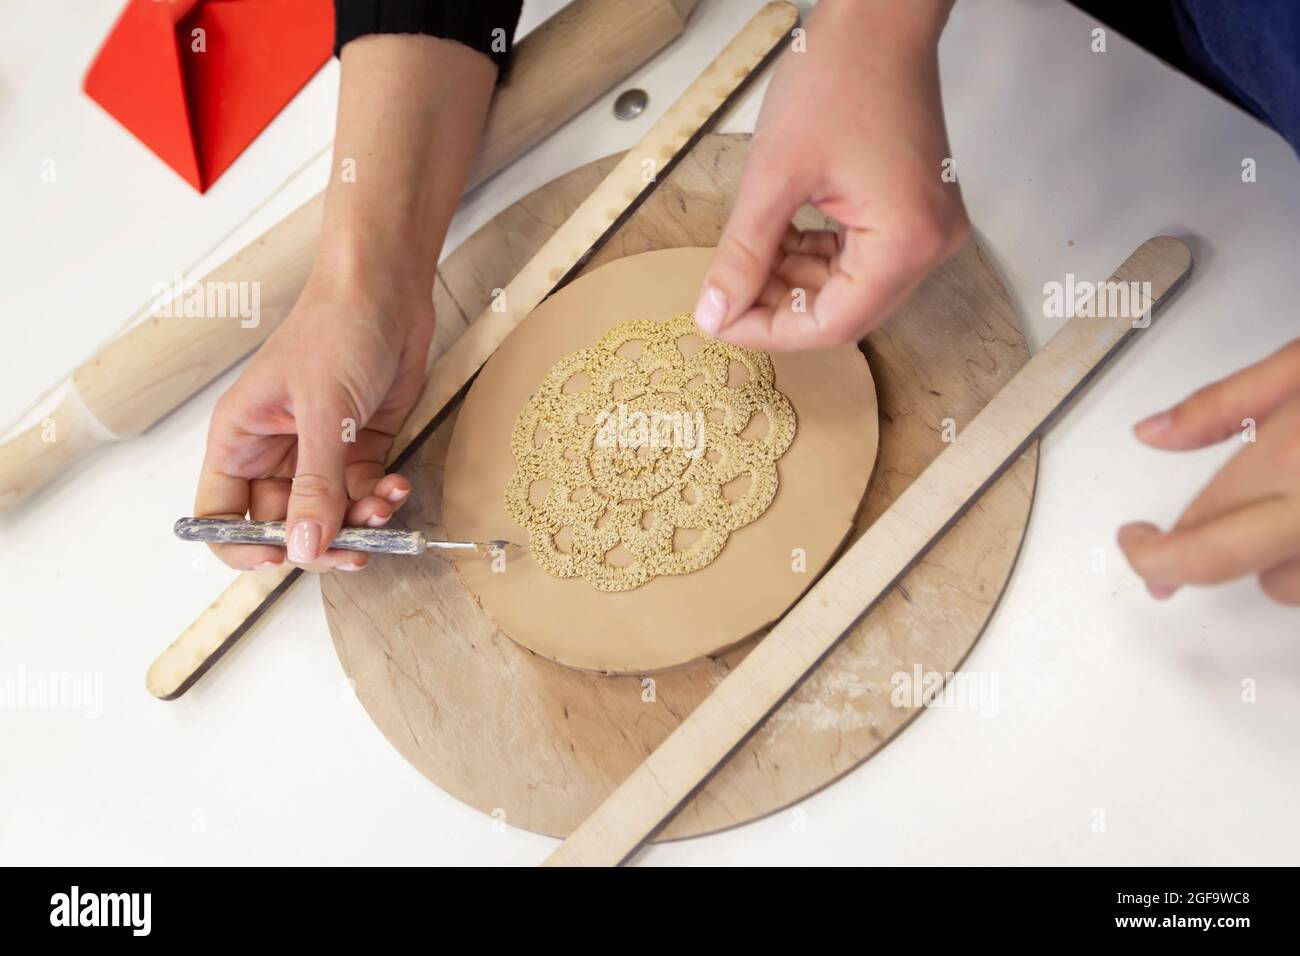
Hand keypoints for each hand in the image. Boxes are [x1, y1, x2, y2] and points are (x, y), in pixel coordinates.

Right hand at [195, 275, 430, 571]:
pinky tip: (397, 486)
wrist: (387, 291)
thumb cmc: (337, 329)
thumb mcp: (323, 412)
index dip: (243, 548)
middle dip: (319, 542)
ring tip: (385, 503)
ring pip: (329, 517)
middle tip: (355, 549)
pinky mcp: (358, 448)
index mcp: (240, 440)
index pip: (221, 516)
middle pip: (282, 527)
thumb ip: (315, 487)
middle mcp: (274, 453)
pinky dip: (381, 499)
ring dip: (359, 522)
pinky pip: (363, 494)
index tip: (283, 558)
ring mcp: (318, 453)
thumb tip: (302, 550)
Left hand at [693, 0, 967, 349]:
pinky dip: (814, 257)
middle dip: (779, 307)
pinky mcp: (913, 212)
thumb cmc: (839, 75)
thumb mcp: (773, 174)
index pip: (833, 324)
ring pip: (848, 288)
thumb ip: (743, 253)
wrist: (879, 18)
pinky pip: (859, 258)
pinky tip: (776, 240)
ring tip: (745, 260)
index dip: (770, 332)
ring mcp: (926, 229)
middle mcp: (929, 245)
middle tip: (724, 295)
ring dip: (793, 282)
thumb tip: (714, 313)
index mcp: (906, 242)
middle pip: (844, 311)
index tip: (720, 322)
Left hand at [1119, 339, 1299, 604]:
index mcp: (1292, 462)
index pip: (1196, 535)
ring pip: (1288, 586)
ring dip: (1265, 561)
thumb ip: (1224, 404)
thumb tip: (1151, 433)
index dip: (1150, 549)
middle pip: (1226, 569)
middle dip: (1178, 567)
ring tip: (1270, 515)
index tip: (1134, 541)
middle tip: (1157, 566)